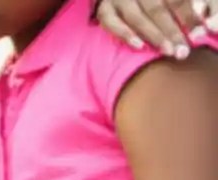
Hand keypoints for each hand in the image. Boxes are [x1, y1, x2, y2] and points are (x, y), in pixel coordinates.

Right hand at [96, 0, 217, 54]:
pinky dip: (125, 34)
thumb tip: (198, 25)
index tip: (198, 34)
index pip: (176, 1)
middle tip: (183, 51)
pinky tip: (138, 46)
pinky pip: (112, 23)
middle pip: (158, 10)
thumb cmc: (143, 0)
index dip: (188, 17)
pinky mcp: (104, 8)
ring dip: (154, 36)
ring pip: (138, 18)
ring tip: (167, 51)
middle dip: (172, 31)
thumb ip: (180, 5)